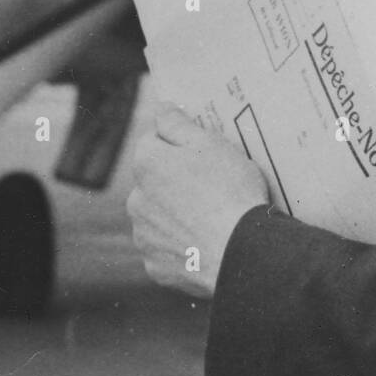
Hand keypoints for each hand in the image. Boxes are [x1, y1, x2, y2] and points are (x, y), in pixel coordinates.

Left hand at [127, 103, 269, 297]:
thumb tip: (160, 108)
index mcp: (146, 163)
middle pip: (154, 181)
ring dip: (176, 214)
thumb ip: (177, 123)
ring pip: (158, 216)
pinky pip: (166, 248)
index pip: (153, 140)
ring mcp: (144, 235)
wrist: (240, 252)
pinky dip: (181, 245)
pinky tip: (205, 242)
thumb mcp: (210, 143)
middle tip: (212, 186)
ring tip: (211, 217)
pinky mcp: (155, 266)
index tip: (203, 152)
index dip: (179, 143)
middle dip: (174, 180)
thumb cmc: (229, 191)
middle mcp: (136, 199)